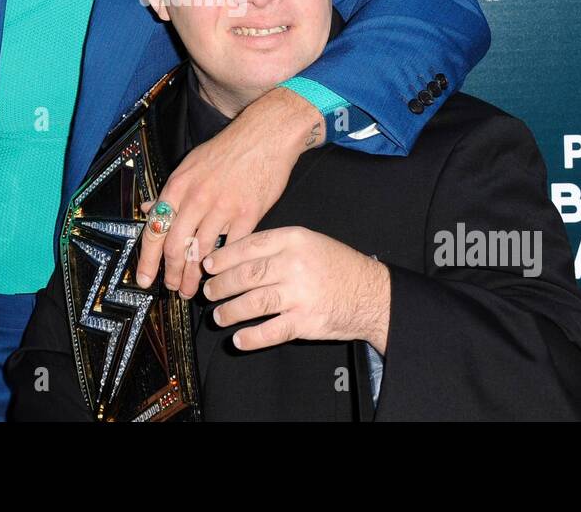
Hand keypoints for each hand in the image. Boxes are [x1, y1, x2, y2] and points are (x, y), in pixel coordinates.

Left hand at [135, 87, 324, 298]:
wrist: (265, 135)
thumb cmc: (228, 149)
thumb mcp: (190, 165)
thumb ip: (171, 191)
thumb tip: (148, 208)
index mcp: (178, 186)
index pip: (154, 230)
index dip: (147, 260)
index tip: (144, 279)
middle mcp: (196, 198)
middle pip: (175, 247)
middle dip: (172, 274)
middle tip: (173, 288)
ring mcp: (222, 208)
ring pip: (202, 253)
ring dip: (196, 277)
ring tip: (195, 289)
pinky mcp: (248, 214)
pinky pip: (232, 248)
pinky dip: (225, 265)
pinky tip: (222, 274)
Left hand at [201, 226, 389, 354]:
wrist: (371, 294)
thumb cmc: (337, 267)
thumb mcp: (310, 242)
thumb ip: (277, 246)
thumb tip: (236, 255)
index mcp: (294, 240)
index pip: (249, 246)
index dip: (224, 257)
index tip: (209, 266)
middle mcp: (294, 264)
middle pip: (246, 275)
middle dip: (221, 285)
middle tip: (209, 292)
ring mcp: (300, 294)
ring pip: (253, 303)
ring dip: (230, 311)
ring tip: (219, 316)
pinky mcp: (305, 321)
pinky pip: (271, 331)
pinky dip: (251, 337)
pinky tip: (239, 339)